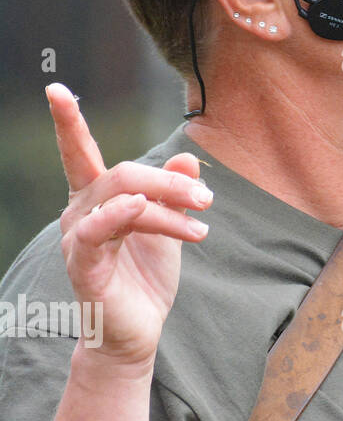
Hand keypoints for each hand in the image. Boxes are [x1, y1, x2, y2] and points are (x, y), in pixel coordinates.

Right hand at [47, 83, 212, 368]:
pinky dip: (122, 215)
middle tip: (208, 201)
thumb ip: (174, 192)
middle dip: (169, 182)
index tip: (55, 90)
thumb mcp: (170, 226)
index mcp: (98, 200)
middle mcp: (81, 214)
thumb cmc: (147, 276)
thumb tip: (187, 159)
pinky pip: (99, 232)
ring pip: (123, 197)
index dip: (69, 123)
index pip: (81, 155)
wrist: (138, 331)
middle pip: (122, 173)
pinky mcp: (85, 267)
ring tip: (201, 224)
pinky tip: (141, 208)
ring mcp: (80, 240)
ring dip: (168, 205)